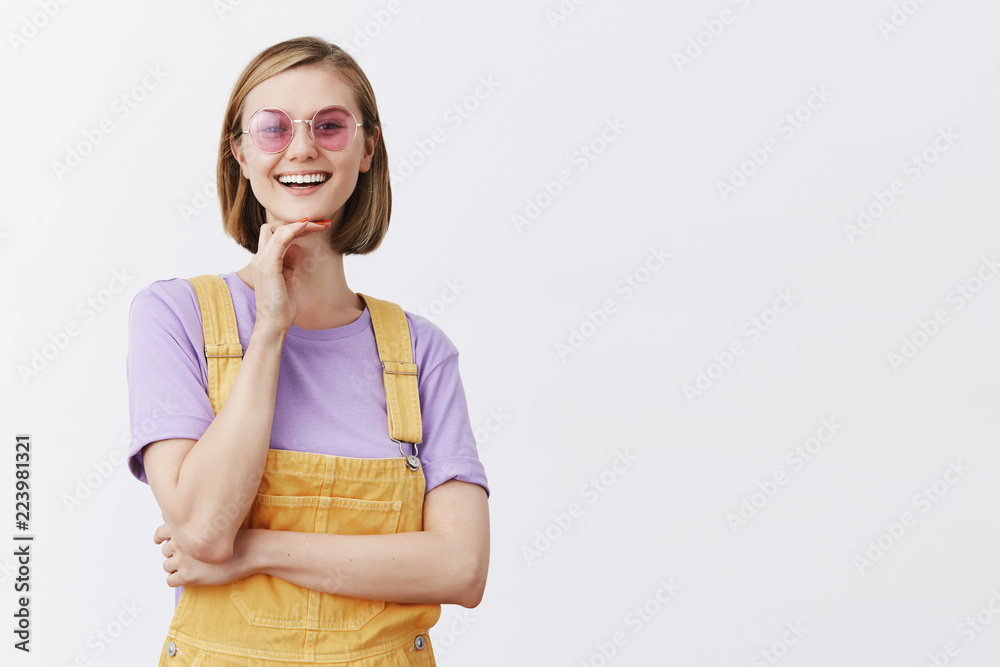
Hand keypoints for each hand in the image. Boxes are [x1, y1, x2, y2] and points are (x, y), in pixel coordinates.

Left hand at [153, 520, 253, 587]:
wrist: (249, 550)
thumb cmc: (234, 535)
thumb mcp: (213, 521)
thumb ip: (191, 520)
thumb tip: (173, 516)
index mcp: (183, 528)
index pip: (160, 532)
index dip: (160, 537)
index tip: (160, 540)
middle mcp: (178, 543)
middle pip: (165, 552)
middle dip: (175, 554)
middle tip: (190, 556)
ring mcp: (182, 560)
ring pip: (167, 566)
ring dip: (177, 567)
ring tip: (194, 566)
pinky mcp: (187, 576)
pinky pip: (170, 581)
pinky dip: (177, 580)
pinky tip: (191, 576)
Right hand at [250, 218, 331, 332]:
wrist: (273, 323)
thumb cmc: (281, 306)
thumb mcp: (287, 279)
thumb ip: (289, 262)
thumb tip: (296, 248)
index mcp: (263, 261)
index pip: (274, 236)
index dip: (294, 229)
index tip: (315, 228)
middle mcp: (259, 258)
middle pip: (272, 228)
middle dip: (296, 223)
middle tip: (320, 224)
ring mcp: (262, 260)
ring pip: (278, 230)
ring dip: (301, 224)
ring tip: (320, 225)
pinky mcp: (269, 265)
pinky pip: (281, 238)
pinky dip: (295, 229)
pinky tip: (308, 226)